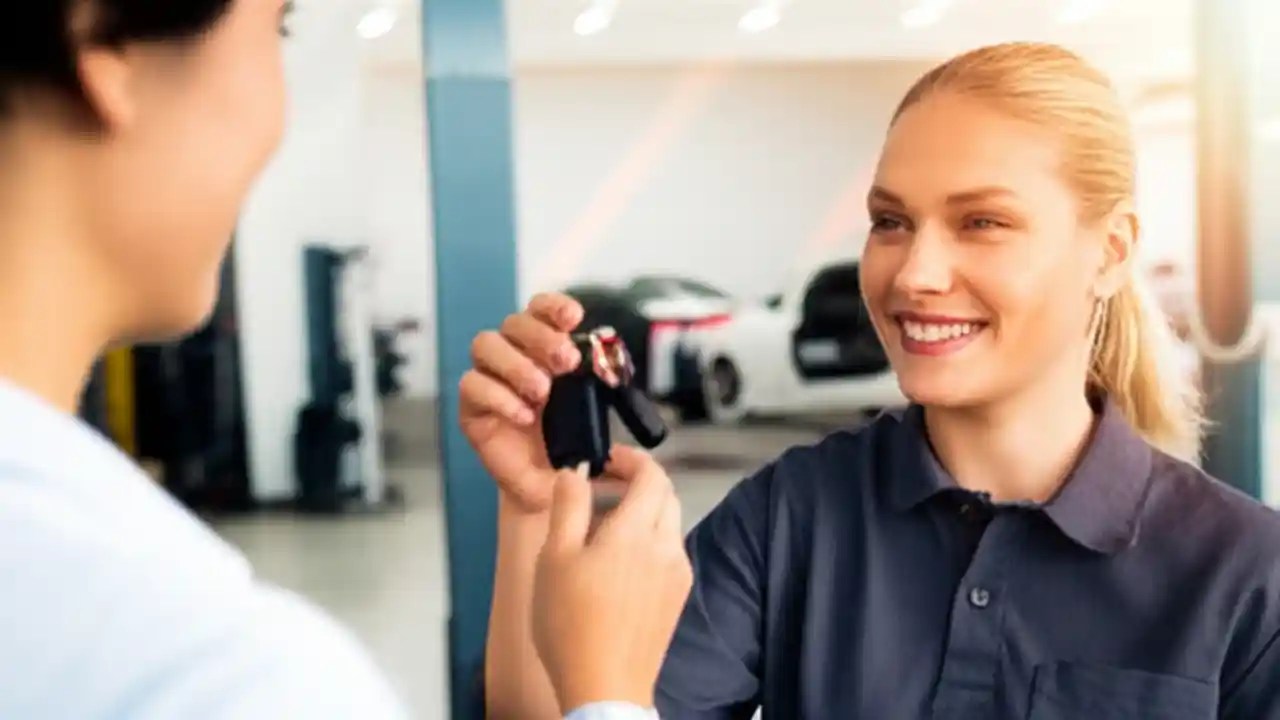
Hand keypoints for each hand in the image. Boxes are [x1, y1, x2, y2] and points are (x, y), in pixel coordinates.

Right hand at [459, 292, 584, 513]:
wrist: (547, 486)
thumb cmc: (567, 444)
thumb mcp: (590, 411)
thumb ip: (597, 384)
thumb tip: (610, 360)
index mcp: (542, 349)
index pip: (539, 310)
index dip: (553, 306)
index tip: (573, 317)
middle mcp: (513, 356)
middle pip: (513, 322)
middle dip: (541, 337)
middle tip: (565, 362)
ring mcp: (489, 378)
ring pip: (486, 345)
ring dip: (517, 364)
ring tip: (542, 393)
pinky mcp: (471, 407)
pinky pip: (472, 385)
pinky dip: (499, 397)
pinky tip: (523, 416)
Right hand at [531, 446, 692, 711]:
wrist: (604, 688)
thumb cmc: (572, 627)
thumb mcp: (555, 558)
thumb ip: (568, 506)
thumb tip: (575, 471)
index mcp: (636, 532)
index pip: (652, 474)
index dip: (631, 458)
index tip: (608, 458)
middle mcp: (666, 548)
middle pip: (665, 494)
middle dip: (639, 481)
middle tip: (605, 484)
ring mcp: (677, 575)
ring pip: (669, 523)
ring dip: (644, 511)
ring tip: (604, 525)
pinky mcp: (677, 598)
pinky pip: (669, 553)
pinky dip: (650, 541)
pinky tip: (618, 562)